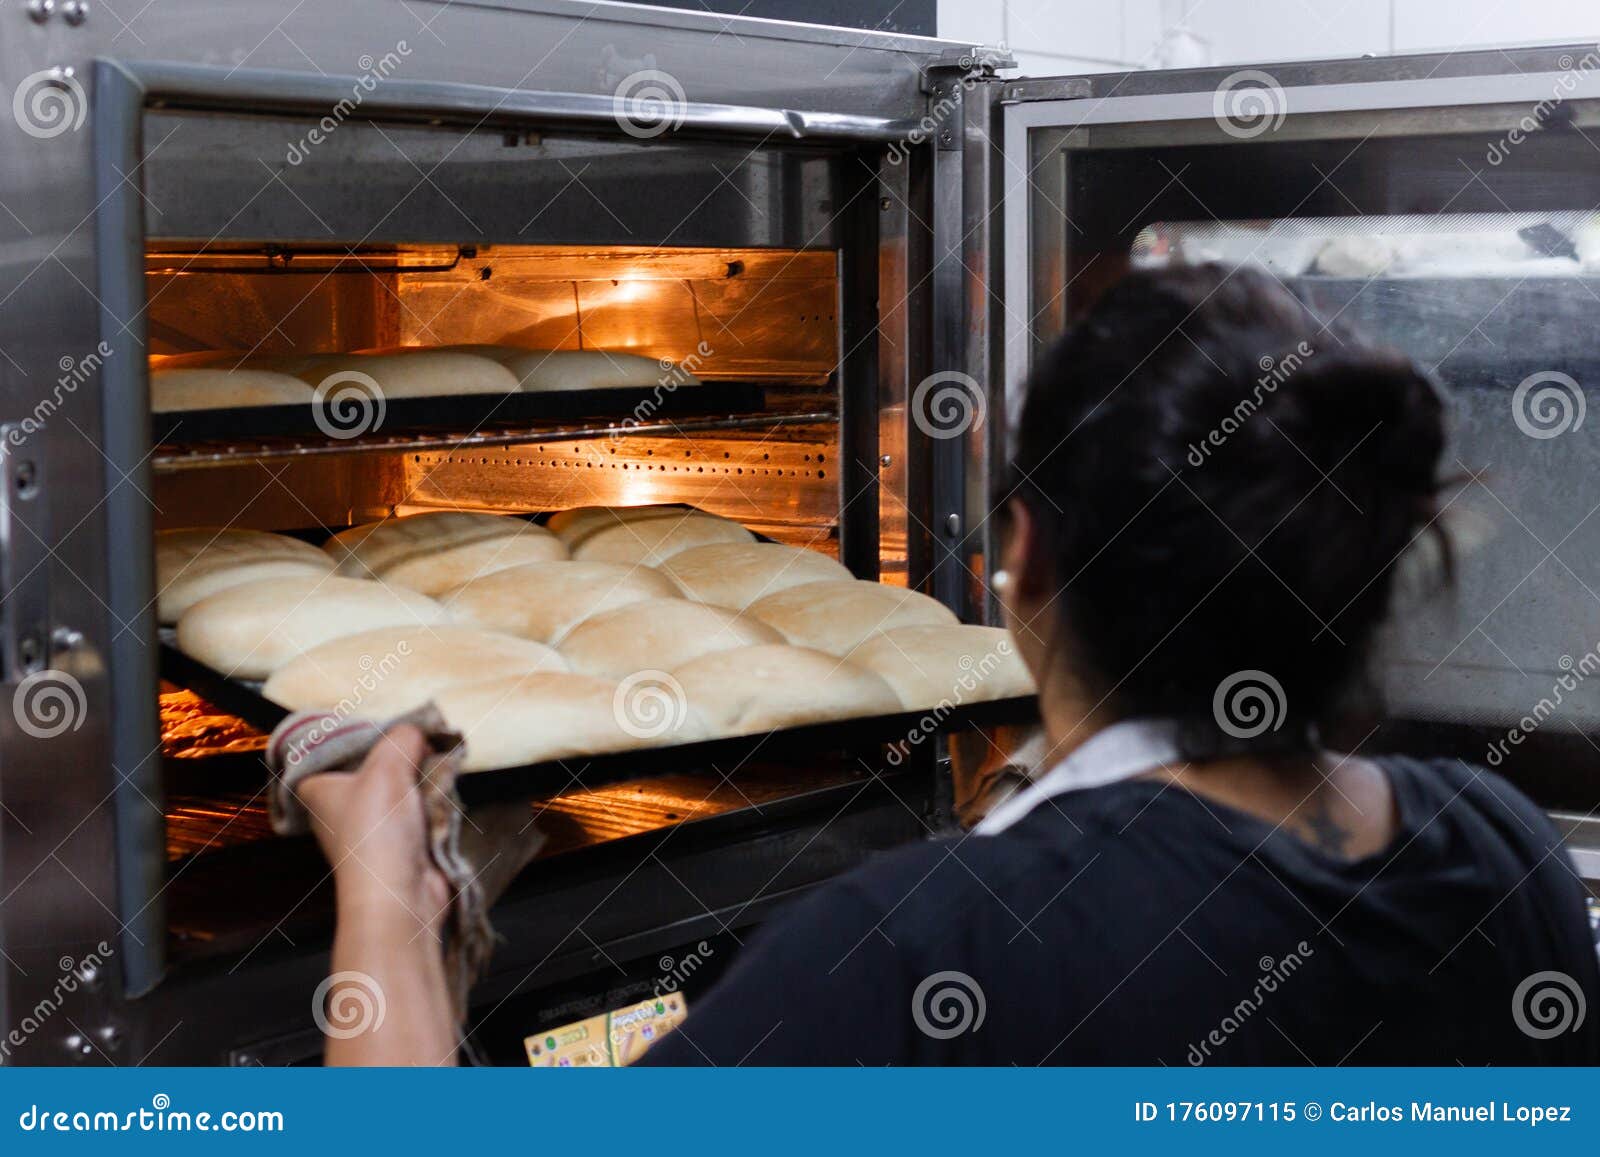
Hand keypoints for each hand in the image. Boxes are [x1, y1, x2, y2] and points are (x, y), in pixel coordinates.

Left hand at [297, 724, 451, 937]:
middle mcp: (341, 809)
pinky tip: (445, 796)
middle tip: (419, 740)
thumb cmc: (376, 832)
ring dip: (423, 779)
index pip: (328, 751)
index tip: (377, 725)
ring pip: (402, 786)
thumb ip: (404, 736)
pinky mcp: (403, 844)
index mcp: (319, 790)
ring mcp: (374, 828)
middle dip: (400, 754)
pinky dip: (435, 803)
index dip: (352, 735)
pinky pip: (421, 810)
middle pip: (373, 765)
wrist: (401, 895)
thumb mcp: (386, 766)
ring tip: (436, 767)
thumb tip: (421, 731)